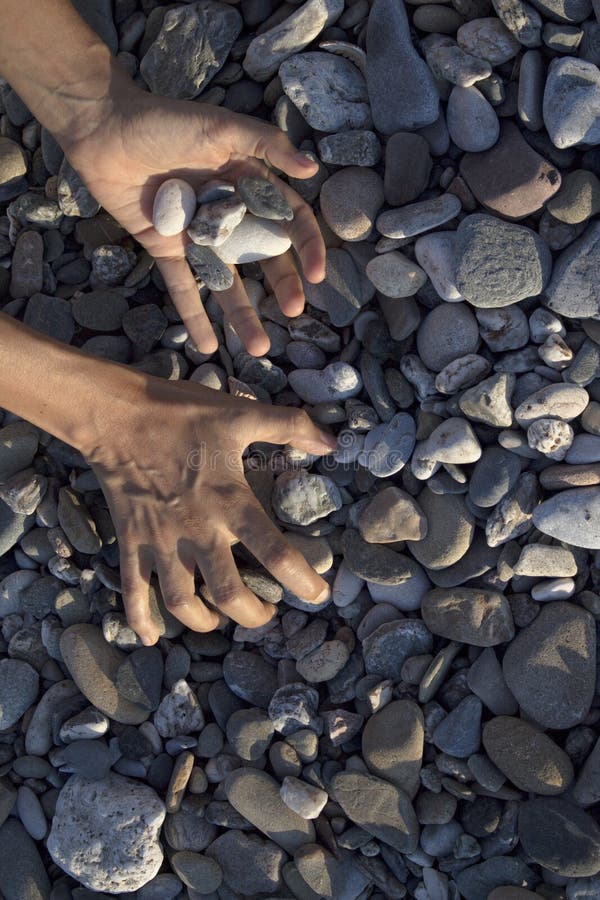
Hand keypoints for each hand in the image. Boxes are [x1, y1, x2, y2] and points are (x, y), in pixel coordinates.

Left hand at [65, 78, 325, 355]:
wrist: (104, 128)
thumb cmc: (165, 120)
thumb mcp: (221, 126)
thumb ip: (267, 145)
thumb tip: (313, 168)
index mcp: (248, 182)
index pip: (288, 219)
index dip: (306, 246)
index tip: (317, 275)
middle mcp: (227, 213)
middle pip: (263, 257)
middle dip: (281, 285)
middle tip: (293, 312)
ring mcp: (196, 235)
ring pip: (226, 281)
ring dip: (243, 315)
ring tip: (260, 348)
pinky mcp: (165, 249)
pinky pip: (183, 287)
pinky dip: (194, 316)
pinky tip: (206, 346)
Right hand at [85, 374, 336, 644]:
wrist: (116, 415)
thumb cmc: (180, 413)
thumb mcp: (241, 414)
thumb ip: (290, 426)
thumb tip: (332, 444)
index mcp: (230, 503)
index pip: (273, 553)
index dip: (301, 581)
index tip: (318, 596)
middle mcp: (198, 531)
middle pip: (230, 594)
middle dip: (254, 615)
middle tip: (268, 615)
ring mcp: (161, 541)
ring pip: (183, 602)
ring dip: (204, 622)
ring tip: (219, 621)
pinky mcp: (132, 542)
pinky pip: (133, 590)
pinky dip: (139, 618)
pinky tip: (150, 637)